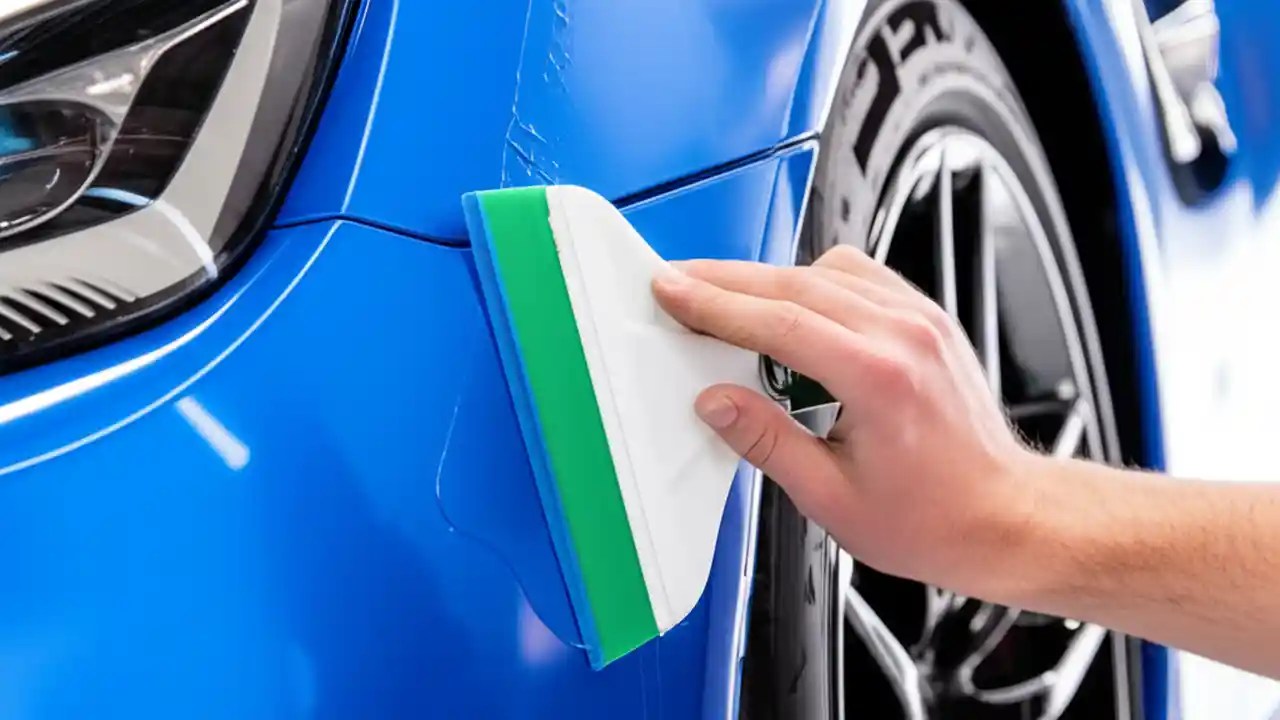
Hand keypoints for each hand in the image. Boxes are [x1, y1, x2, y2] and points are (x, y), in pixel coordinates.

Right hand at [652, 246, 1037, 598]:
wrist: (1004, 517)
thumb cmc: (933, 519)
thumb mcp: (831, 497)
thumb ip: (766, 441)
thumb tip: (715, 403)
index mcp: (879, 378)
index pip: (778, 321)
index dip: (714, 303)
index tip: (673, 291)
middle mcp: (904, 335)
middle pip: (794, 282)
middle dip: (726, 280)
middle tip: (680, 283)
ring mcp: (921, 320)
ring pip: (827, 271)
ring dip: (769, 280)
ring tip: (727, 303)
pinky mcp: (927, 319)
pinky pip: (860, 277)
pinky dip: (816, 282)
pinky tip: (792, 310)